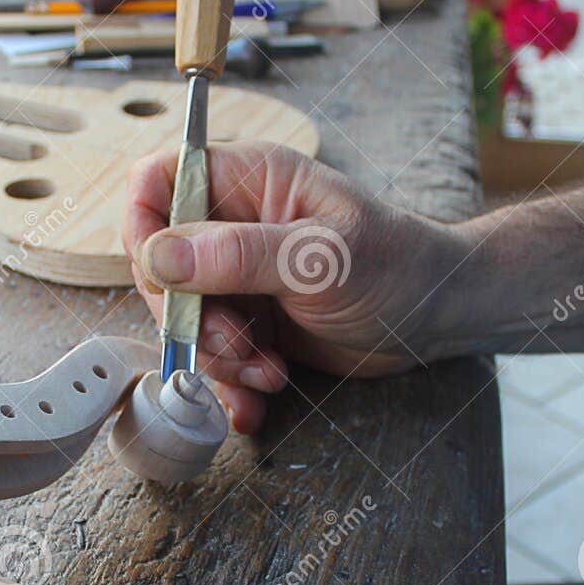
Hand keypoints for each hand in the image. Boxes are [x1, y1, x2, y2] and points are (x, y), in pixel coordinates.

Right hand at [122, 141, 474, 432]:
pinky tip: (257, 402)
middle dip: (189, 319)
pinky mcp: (251, 322)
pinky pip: (212, 356)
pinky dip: (229, 386)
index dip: (143, 229)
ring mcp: (238, 276)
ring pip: (184, 320)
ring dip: (217, 359)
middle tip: (237, 345)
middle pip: (160, 265)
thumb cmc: (397, 265)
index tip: (164, 282)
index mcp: (248, 181)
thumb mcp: (320, 258)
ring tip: (269, 371)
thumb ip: (239, 255)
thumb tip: (159, 255)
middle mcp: (233, 225)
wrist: (440, 318)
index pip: (157, 184)